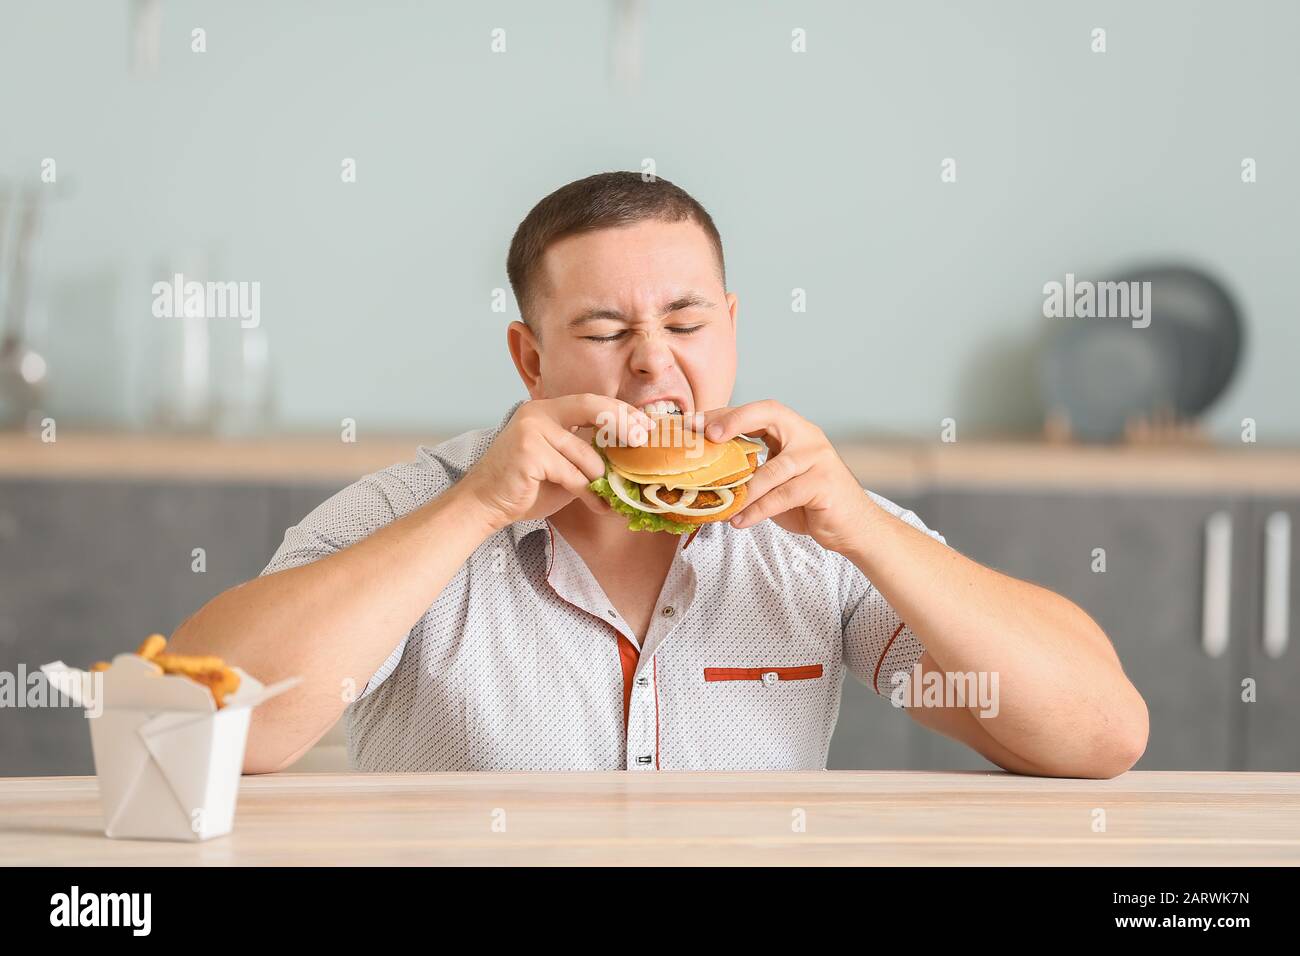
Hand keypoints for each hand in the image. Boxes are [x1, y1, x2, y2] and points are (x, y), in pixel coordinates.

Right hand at [459, 394, 653, 531]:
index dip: (621, 411)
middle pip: (592, 408)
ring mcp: (532, 430)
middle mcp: (538, 413)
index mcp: (546, 411)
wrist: (484, 503)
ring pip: (585, 455)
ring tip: (607, 497)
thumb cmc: (524, 486)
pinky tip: (597, 506)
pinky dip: (588, 494)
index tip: (644, 425)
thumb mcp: (561, 463)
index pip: (591, 402)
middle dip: (622, 423)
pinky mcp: (530, 453)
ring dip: (599, 480)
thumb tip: (626, 455)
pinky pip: (573, 475)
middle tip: (642, 442)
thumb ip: (585, 453)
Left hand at [699, 400, 870, 553]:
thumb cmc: (809, 503)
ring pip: (773, 467)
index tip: (696, 422)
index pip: (759, 411)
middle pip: (770, 415)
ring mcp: (819, 458)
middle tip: (708, 436)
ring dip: (744, 488)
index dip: (727, 414)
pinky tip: (739, 520)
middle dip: (736, 421)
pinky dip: (757, 510)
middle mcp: (808, 437)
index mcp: (794, 430)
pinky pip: (783, 495)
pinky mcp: (824, 484)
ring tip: (720, 503)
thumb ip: (751, 469)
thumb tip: (704, 472)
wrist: (853, 527)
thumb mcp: (776, 481)